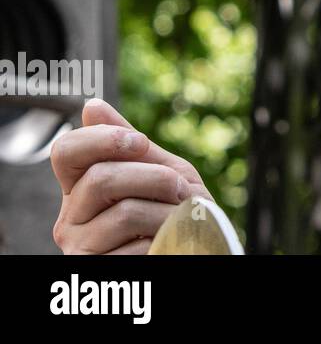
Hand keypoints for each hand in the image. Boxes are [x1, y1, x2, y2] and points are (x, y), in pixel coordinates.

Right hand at [50, 98, 211, 253]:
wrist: (198, 247)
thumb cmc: (178, 208)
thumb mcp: (164, 169)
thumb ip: (131, 145)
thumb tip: (91, 106)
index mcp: (82, 186)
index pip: (66, 151)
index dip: (102, 139)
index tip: (140, 142)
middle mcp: (71, 217)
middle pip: (100, 178)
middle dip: (155, 178)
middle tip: (179, 190)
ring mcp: (80, 247)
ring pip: (124, 213)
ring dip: (168, 212)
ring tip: (179, 219)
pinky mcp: (97, 270)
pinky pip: (136, 248)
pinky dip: (166, 240)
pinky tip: (168, 243)